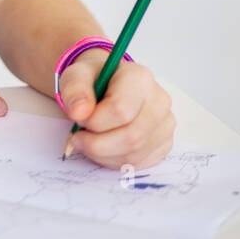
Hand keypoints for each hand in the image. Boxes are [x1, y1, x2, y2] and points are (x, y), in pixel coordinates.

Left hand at [59, 48, 175, 168]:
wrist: (108, 87)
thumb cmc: (94, 80)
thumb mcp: (76, 75)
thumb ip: (74, 89)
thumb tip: (80, 112)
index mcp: (140, 78)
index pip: (121, 109)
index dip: (94, 121)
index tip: (79, 119)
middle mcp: (159, 101)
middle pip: (132, 136)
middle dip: (98, 144)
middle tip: (78, 137)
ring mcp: (164, 124)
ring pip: (135, 153)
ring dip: (104, 155)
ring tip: (88, 141)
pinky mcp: (164, 143)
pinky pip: (139, 163)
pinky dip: (114, 161)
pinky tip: (103, 147)